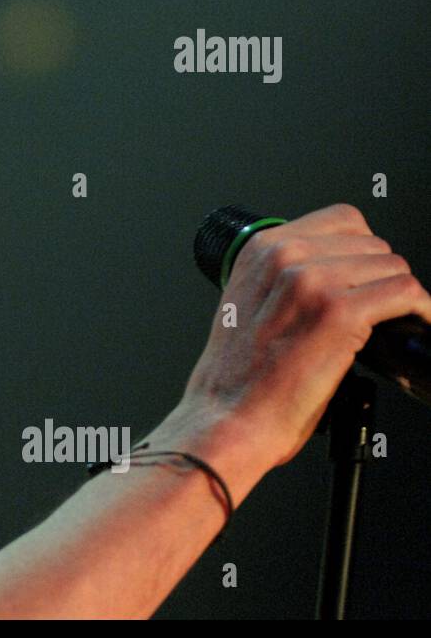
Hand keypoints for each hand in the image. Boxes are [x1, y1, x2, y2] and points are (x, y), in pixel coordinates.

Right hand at [181, 203, 430, 467]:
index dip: (362, 249)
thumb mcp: (247, 305)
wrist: (227, 418)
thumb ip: (285, 277)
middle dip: (380, 277)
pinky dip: (420, 311)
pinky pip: (406, 293)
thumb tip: (339, 273)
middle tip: (374, 310)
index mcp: (259, 250)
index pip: (342, 219)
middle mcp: (284, 257)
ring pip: (393, 266)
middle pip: (372, 244)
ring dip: (399, 296)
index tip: (365, 275)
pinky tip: (413, 326)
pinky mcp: (340, 313)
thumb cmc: (236, 378)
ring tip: (389, 323)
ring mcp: (312, 282)